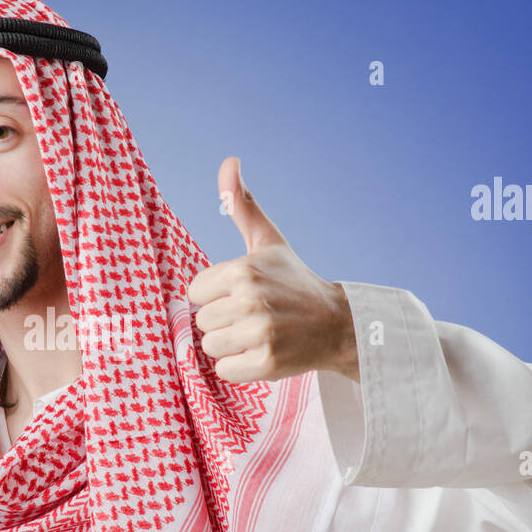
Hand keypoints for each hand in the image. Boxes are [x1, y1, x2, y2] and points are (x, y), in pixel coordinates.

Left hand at [186, 157, 359, 384]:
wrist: (337, 324)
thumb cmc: (294, 281)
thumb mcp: (267, 241)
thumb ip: (240, 205)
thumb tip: (229, 160)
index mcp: (242, 270)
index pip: (195, 293)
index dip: (216, 296)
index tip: (243, 295)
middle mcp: (250, 300)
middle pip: (201, 322)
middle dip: (224, 322)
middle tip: (255, 316)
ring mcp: (259, 333)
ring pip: (211, 347)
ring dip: (231, 346)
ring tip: (259, 334)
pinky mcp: (266, 362)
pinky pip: (225, 371)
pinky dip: (240, 367)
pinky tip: (263, 353)